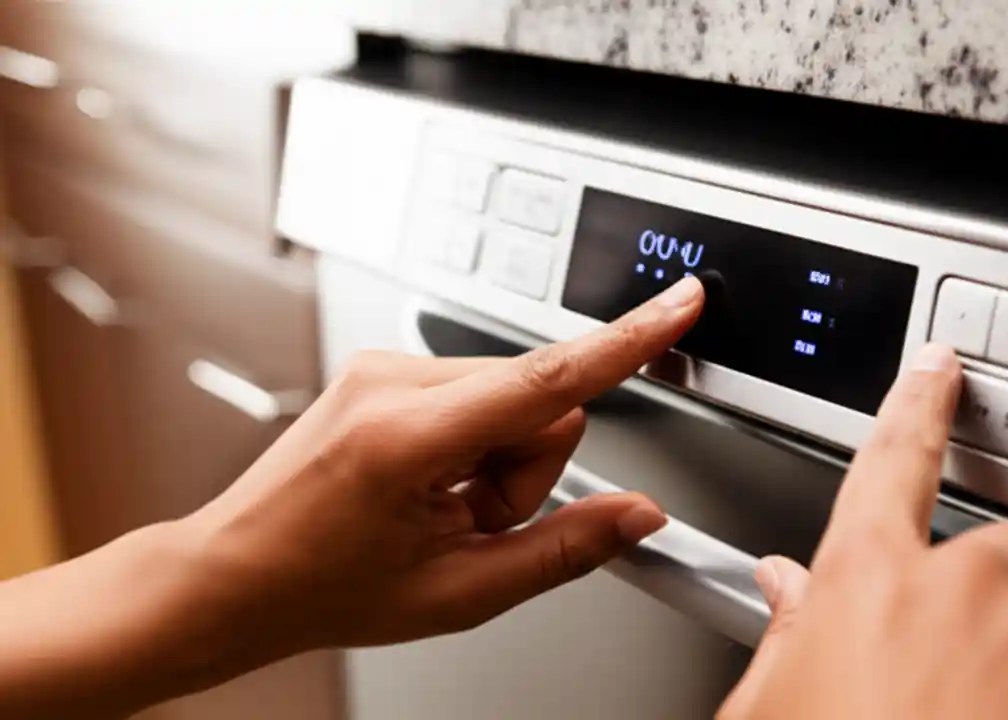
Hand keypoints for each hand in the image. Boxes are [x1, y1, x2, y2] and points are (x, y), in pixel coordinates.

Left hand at [186, 276, 705, 658]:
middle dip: (529, 469)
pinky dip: (472, 442)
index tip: (675, 304)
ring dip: (500, 458)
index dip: (627, 341)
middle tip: (473, 518)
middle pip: (539, 400)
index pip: (549, 379)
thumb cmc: (321, 584)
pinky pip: (475, 391)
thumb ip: (565, 549)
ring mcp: (383, 367)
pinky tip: (430, 482)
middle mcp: (393, 380)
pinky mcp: (384, 368)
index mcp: (407, 437)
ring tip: (443, 506)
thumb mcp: (458, 592)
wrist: (237, 573)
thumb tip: (637, 517)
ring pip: (511, 395)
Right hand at [719, 344, 1007, 719]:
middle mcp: (963, 584)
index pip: (892, 461)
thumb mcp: (773, 713)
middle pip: (996, 553)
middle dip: (988, 602)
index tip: (940, 369)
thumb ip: (784, 636)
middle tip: (963, 681)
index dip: (915, 407)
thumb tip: (778, 585)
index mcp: (869, 581)